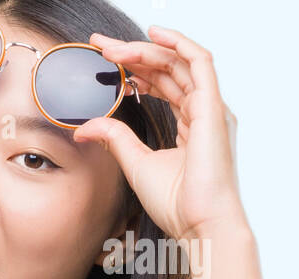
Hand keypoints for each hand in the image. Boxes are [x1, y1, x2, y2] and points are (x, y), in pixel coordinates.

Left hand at [74, 26, 246, 241]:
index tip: (104, 63)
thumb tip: (85, 128)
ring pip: (178, 63)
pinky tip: (152, 34)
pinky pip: (199, 63)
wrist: (199, 224)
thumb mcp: (135, 163)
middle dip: (133, 55)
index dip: (133, 70)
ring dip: (145, 50)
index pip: (161, 85)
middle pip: (167, 69)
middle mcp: (202, 111)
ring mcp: (210, 108)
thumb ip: (115, 138)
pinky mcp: (213, 108)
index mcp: (189, 123)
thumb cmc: (177, 203)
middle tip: (100, 47)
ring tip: (112, 47)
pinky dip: (177, 44)